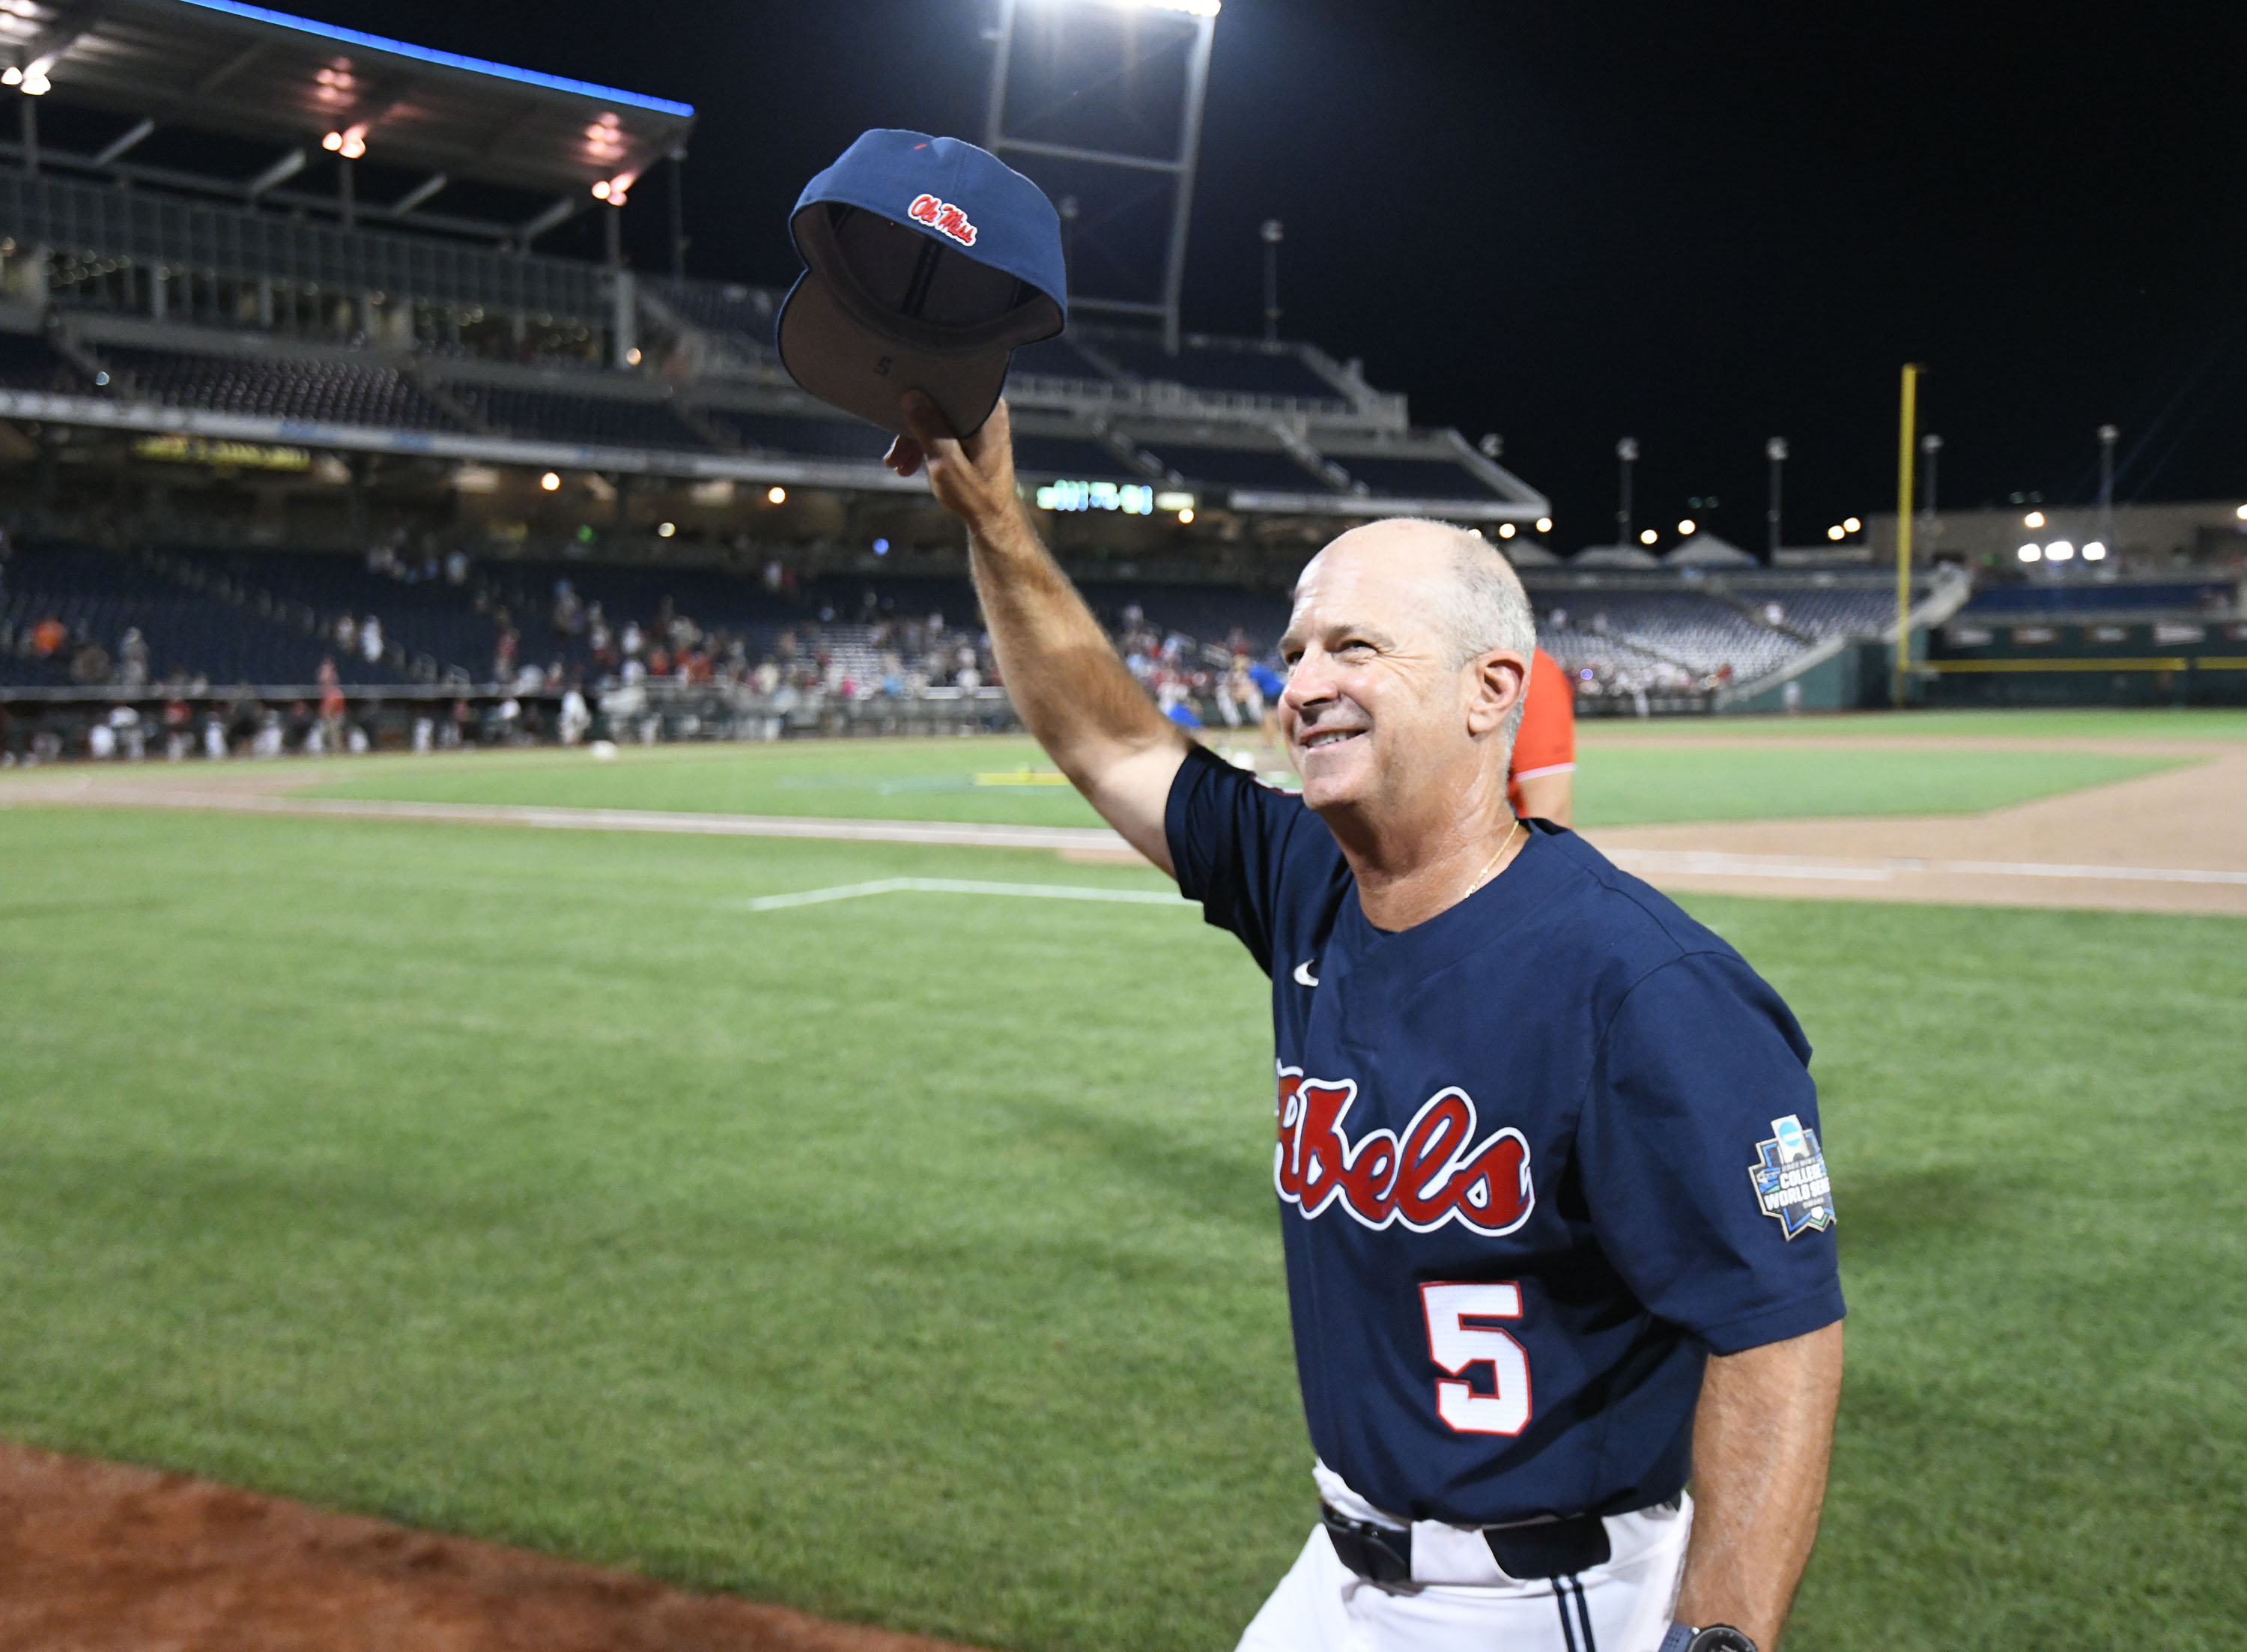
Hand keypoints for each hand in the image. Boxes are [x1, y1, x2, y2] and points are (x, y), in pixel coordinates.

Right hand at [885, 393, 1019, 531]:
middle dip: (912, 426)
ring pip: (938, 420)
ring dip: (914, 440)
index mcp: (987, 411)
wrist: (993, 520)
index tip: (898, 398)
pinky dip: (926, 446)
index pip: (950, 386)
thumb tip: (910, 395)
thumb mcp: (946, 462)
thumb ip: (928, 428)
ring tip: (896, 465)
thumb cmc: (975, 495)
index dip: (922, 389)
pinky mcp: (972, 437)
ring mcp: (980, 424)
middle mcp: (986, 411)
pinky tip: (907, 466)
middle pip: (940, 404)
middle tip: (893, 453)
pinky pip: (944, 432)